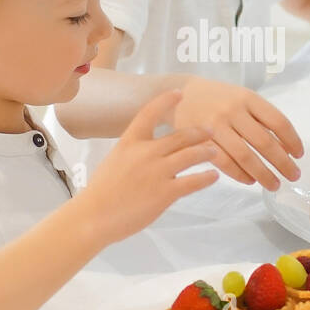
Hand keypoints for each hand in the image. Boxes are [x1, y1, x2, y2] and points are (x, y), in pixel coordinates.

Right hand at [78, 89, 218, 243]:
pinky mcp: (166, 192)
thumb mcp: (115, 160)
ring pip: (191, 155)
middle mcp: (146, 152)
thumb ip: (135, 153)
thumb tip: (156, 154)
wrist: (94, 216)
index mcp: (129, 142)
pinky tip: (214, 176)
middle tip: (210, 130)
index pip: (149, 113)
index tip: (179, 93)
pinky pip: (193, 181)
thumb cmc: (101, 192)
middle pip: (180, 136)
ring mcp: (157, 171)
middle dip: (199, 132)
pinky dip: (206, 177)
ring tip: (215, 152)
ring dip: (207, 152)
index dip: (165, 101)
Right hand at [173, 76, 303, 190]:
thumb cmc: (218, 98)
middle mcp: (233, 110)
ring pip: (246, 156)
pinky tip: (250, 181)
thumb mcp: (241, 97)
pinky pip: (225, 163)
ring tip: (274, 185)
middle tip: (293, 176)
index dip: (292, 140)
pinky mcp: (201, 141)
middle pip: (265, 142)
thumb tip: (286, 147)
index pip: (278, 122)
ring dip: (264, 174)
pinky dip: (240, 175)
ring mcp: (216, 126)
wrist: (182, 94)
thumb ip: (261, 117)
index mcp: (248, 98)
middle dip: (283, 163)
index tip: (299, 155)